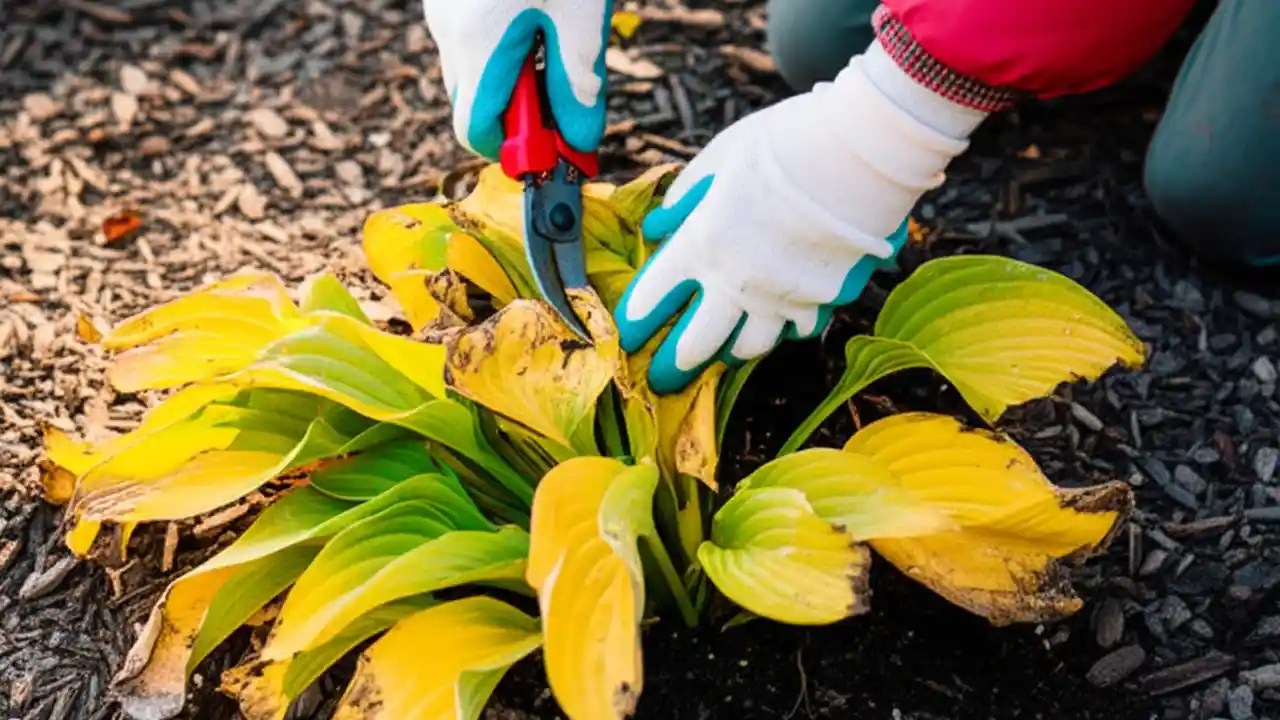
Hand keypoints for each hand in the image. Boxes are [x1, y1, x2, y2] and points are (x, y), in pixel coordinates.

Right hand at [422, 0, 612, 159]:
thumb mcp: (581, 16)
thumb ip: (578, 84)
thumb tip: (579, 142)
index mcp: (475, 45)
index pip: (476, 134)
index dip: (517, 149)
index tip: (559, 144)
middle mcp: (447, 31)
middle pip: (473, 107)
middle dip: (519, 114)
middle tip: (565, 93)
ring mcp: (443, 11)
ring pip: (472, 74)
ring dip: (513, 78)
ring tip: (556, 41)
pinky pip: (470, 42)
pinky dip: (503, 48)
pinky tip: (538, 18)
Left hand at [615, 43, 988, 393]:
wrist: (863, 150)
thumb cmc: (785, 142)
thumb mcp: (719, 156)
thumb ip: (684, 198)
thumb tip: (658, 227)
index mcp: (702, 244)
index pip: (654, 297)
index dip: (636, 320)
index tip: (629, 333)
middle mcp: (738, 282)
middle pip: (695, 344)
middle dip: (672, 365)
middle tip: (661, 378)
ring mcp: (784, 297)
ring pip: (748, 348)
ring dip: (727, 353)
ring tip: (719, 355)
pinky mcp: (826, 299)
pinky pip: (797, 329)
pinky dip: (782, 330)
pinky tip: (777, 324)